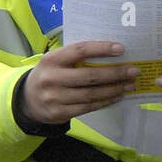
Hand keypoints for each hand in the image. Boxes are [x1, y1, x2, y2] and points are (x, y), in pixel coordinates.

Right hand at [20, 41, 137, 124]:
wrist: (27, 101)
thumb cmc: (50, 75)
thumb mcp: (56, 61)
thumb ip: (76, 57)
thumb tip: (111, 51)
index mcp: (52, 59)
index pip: (79, 51)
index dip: (101, 49)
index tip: (121, 49)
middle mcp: (52, 78)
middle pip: (90, 76)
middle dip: (115, 73)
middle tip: (134, 71)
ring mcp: (55, 97)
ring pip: (92, 94)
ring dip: (114, 89)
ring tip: (130, 85)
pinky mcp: (59, 113)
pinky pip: (88, 107)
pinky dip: (106, 101)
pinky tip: (118, 96)